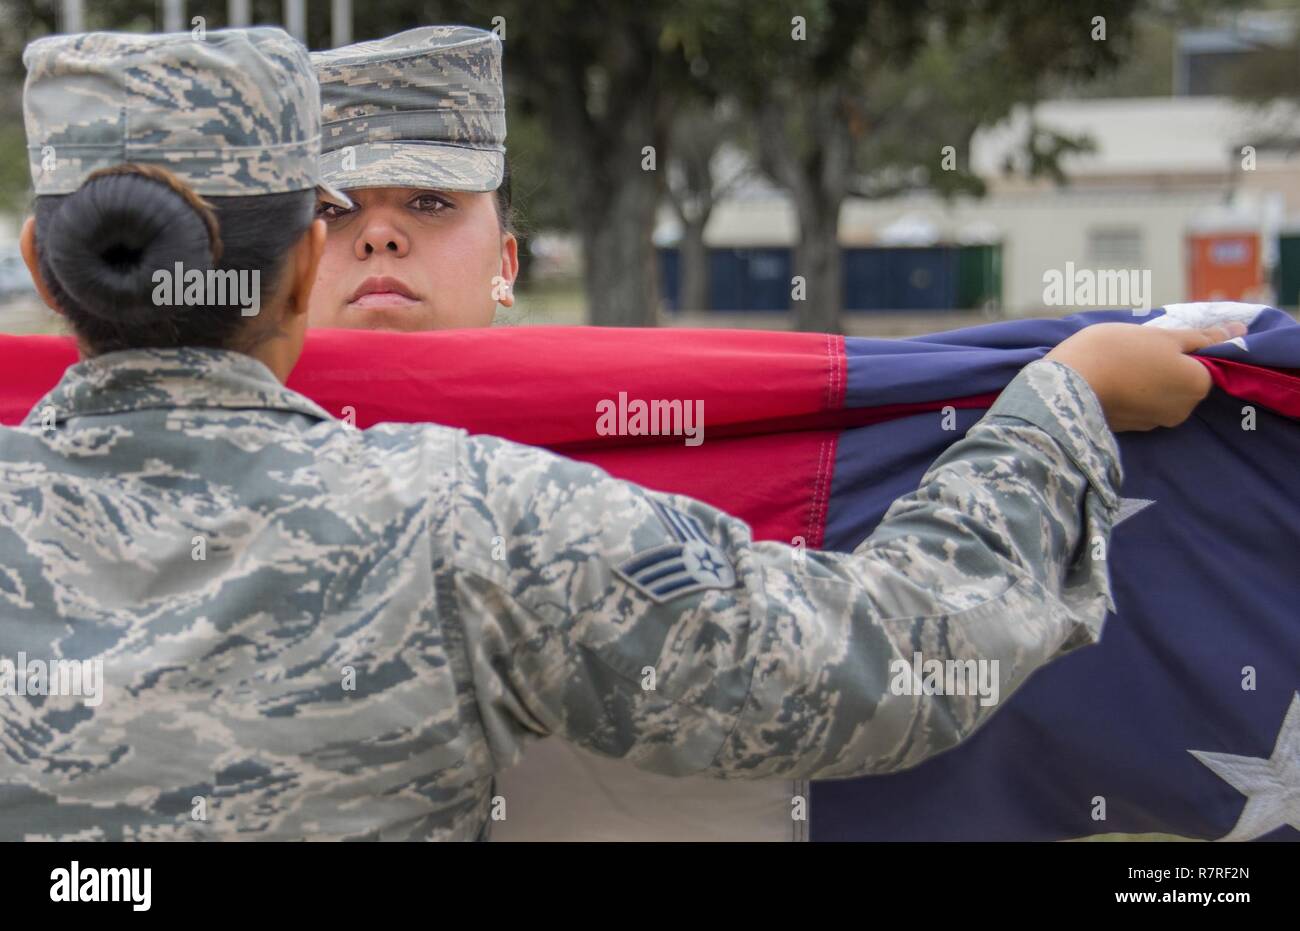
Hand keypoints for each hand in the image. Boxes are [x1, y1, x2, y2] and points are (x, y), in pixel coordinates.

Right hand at [1044, 321, 1245, 431]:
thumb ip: (1202, 338)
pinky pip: (1137, 406)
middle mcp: (1182, 411)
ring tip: (1117, 363)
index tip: (1156, 340)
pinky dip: (1128, 392)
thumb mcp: (1162, 336)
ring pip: (1157, 393)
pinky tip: (1108, 380)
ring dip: (1144, 379)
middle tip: (1134, 348)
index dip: (1181, 347)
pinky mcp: (1129, 429)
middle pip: (1180, 380)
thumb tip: (1241, 331)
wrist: (1065, 385)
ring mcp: (1154, 423)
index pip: (1202, 363)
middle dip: (1163, 365)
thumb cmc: (1117, 351)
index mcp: (1197, 385)